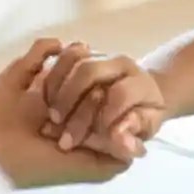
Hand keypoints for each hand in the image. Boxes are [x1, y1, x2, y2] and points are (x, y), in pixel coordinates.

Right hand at [0, 39, 131, 189]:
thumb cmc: (29, 164)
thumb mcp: (77, 168)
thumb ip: (107, 162)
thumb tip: (138, 151)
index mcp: (70, 130)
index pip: (101, 106)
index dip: (108, 104)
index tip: (109, 109)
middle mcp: (56, 109)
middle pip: (88, 83)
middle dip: (92, 84)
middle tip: (88, 91)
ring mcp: (37, 89)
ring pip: (68, 64)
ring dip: (75, 62)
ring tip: (78, 65)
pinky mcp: (18, 73)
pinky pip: (41, 50)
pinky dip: (49, 47)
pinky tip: (56, 53)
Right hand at [38, 42, 165, 160]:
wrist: (142, 95)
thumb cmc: (141, 118)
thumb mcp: (144, 132)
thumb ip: (131, 140)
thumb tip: (117, 138)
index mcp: (140, 84)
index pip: (120, 94)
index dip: (105, 116)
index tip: (93, 136)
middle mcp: (121, 64)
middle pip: (90, 71)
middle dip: (70, 98)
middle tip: (59, 124)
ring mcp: (102, 55)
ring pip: (74, 60)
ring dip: (58, 87)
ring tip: (52, 114)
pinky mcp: (87, 53)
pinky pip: (64, 56)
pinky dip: (52, 76)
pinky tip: (49, 100)